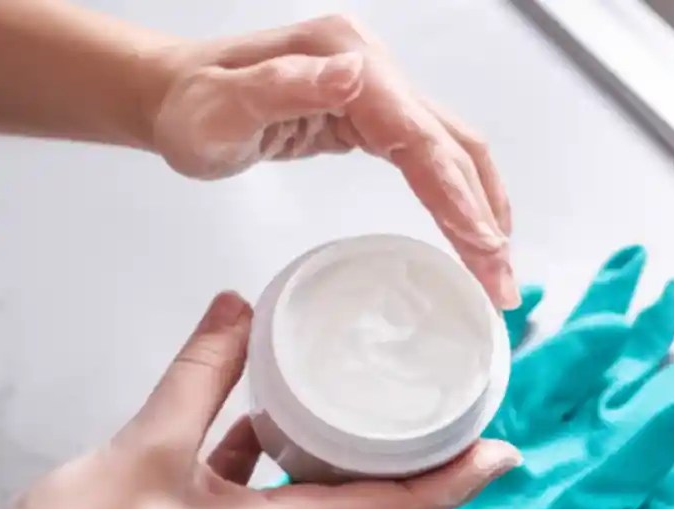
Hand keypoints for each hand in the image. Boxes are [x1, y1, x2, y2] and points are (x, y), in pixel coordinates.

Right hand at [0, 292, 519, 508]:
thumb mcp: (144, 450)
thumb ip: (199, 375)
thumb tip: (239, 309)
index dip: (456, 482)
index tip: (506, 452)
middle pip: (377, 506)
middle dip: (427, 465)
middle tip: (461, 416)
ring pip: (327, 497)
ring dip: (362, 458)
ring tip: (389, 408)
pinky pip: (272, 493)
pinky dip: (287, 453)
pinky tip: (271, 411)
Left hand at [141, 14, 518, 307]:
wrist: (172, 96)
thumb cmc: (189, 110)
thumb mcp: (223, 107)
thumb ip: (286, 87)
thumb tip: (355, 74)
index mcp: (348, 60)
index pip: (420, 137)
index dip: (458, 198)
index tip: (484, 250)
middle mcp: (374, 67)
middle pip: (451, 147)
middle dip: (484, 218)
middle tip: (501, 284)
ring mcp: (379, 88)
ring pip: (454, 151)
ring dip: (485, 209)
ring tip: (499, 269)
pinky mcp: (376, 112)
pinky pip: (434, 155)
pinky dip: (463, 195)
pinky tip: (476, 229)